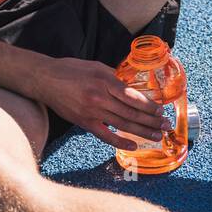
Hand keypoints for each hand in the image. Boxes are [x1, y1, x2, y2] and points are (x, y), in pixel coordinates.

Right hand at [31, 57, 169, 149]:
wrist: (45, 79)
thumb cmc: (71, 70)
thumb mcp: (96, 66)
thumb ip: (115, 77)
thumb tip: (132, 86)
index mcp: (105, 81)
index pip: (133, 96)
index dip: (149, 105)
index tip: (161, 109)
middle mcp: (100, 97)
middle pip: (131, 112)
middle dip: (151, 120)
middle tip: (166, 124)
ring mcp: (92, 112)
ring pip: (122, 124)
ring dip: (142, 131)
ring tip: (157, 135)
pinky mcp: (84, 122)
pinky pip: (105, 135)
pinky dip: (120, 141)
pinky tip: (133, 144)